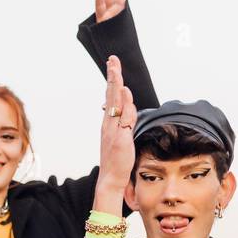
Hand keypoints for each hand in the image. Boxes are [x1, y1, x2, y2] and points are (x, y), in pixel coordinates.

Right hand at [95, 55, 136, 214]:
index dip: (113, 81)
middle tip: (112, 59)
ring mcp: (113, 130)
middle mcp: (108, 124)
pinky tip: (125, 92)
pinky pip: (124, 117)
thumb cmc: (117, 160)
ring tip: (114, 67)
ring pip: (115, 102)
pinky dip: (124, 103)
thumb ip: (125, 121)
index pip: (111, 98)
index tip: (113, 66)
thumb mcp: (122, 137)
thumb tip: (128, 106)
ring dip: (115, 84)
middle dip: (112, 76)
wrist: (111, 178)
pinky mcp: (119, 138)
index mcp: (109, 123)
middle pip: (111, 95)